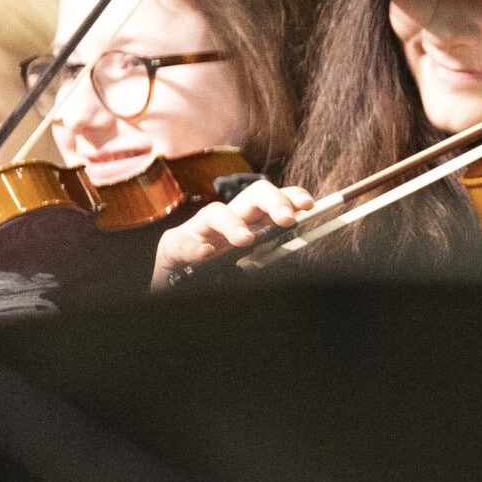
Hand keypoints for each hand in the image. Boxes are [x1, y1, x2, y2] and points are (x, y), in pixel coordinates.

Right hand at [151, 179, 309, 288]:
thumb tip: (292, 258)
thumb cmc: (215, 273)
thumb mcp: (247, 264)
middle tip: (286, 219)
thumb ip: (266, 256)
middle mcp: (228, 220)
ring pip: (215, 211)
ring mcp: (199, 229)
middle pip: (252, 195)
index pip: (274, 200)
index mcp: (250, 222)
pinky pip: (182, 241)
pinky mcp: (173, 244)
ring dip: (234, 224)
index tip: (309, 205)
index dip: (292, 197)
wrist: (174, 286)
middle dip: (273, 201)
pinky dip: (195, 247)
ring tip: (246, 240)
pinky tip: (205, 253)